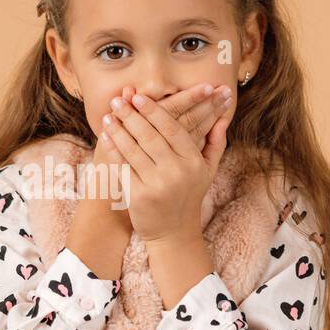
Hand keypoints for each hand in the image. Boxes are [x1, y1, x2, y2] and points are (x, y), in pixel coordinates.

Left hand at [102, 90, 229, 243]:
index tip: (138, 96)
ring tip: (108, 116)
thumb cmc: (189, 196)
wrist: (174, 233)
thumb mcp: (208, 171)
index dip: (154, 111)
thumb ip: (216, 143)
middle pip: (150, 136)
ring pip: (134, 149)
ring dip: (118, 130)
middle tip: (117, 100)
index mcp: (193, 162)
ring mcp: (157, 184)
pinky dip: (113, 150)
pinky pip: (123, 166)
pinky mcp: (139, 195)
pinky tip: (105, 137)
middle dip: (131, 115)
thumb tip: (223, 117)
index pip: (172, 129)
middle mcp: (176, 172)